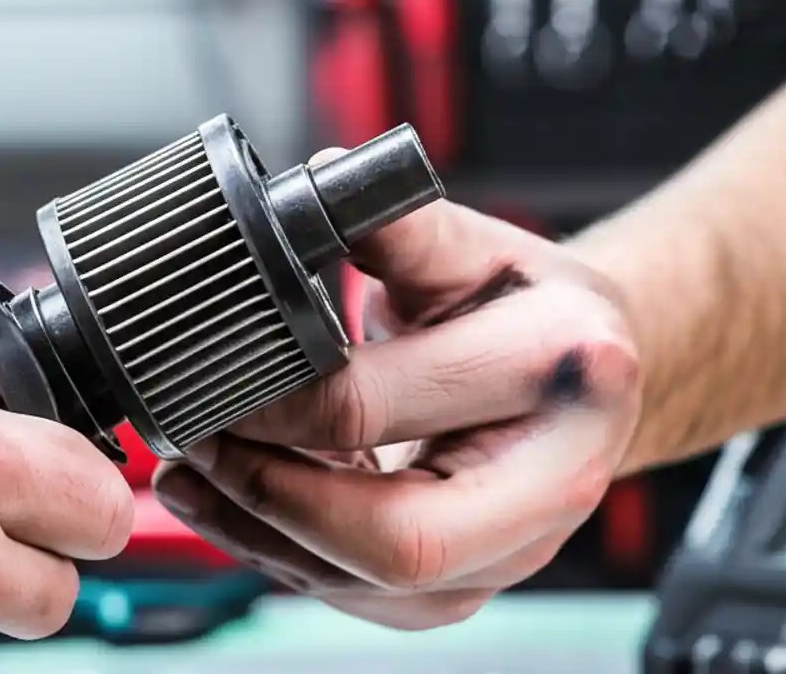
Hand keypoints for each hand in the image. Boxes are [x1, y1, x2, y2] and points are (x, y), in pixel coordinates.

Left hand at [153, 182, 640, 629]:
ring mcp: (517, 549)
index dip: (272, 402)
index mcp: (565, 368)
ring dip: (259, 532)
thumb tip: (313, 189)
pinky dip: (286, 554)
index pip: (378, 406)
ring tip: (196, 475)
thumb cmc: (534, 310)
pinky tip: (238, 509)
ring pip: (367, 582)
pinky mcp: (473, 584)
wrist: (589, 378)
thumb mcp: (476, 246)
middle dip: (266, 496)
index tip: (210, 378)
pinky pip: (364, 596)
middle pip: (391, 538)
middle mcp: (557, 478)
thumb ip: (394, 226)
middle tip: (197, 444)